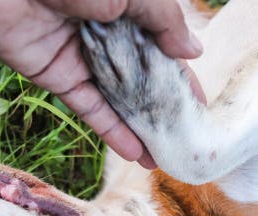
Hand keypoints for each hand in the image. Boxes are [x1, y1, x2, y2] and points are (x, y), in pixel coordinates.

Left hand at [0, 0, 204, 167]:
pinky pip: (89, 108)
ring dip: (140, 128)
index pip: (163, 45)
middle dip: (162, 108)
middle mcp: (107, 31)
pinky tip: (135, 154)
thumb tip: (194, 51)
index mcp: (128, 5)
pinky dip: (111, 131)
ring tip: (164, 158)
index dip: (181, 76)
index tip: (201, 106)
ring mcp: (82, 56)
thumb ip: (164, 20)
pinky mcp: (57, 76)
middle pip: (140, 77)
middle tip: (185, 139)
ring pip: (117, 98)